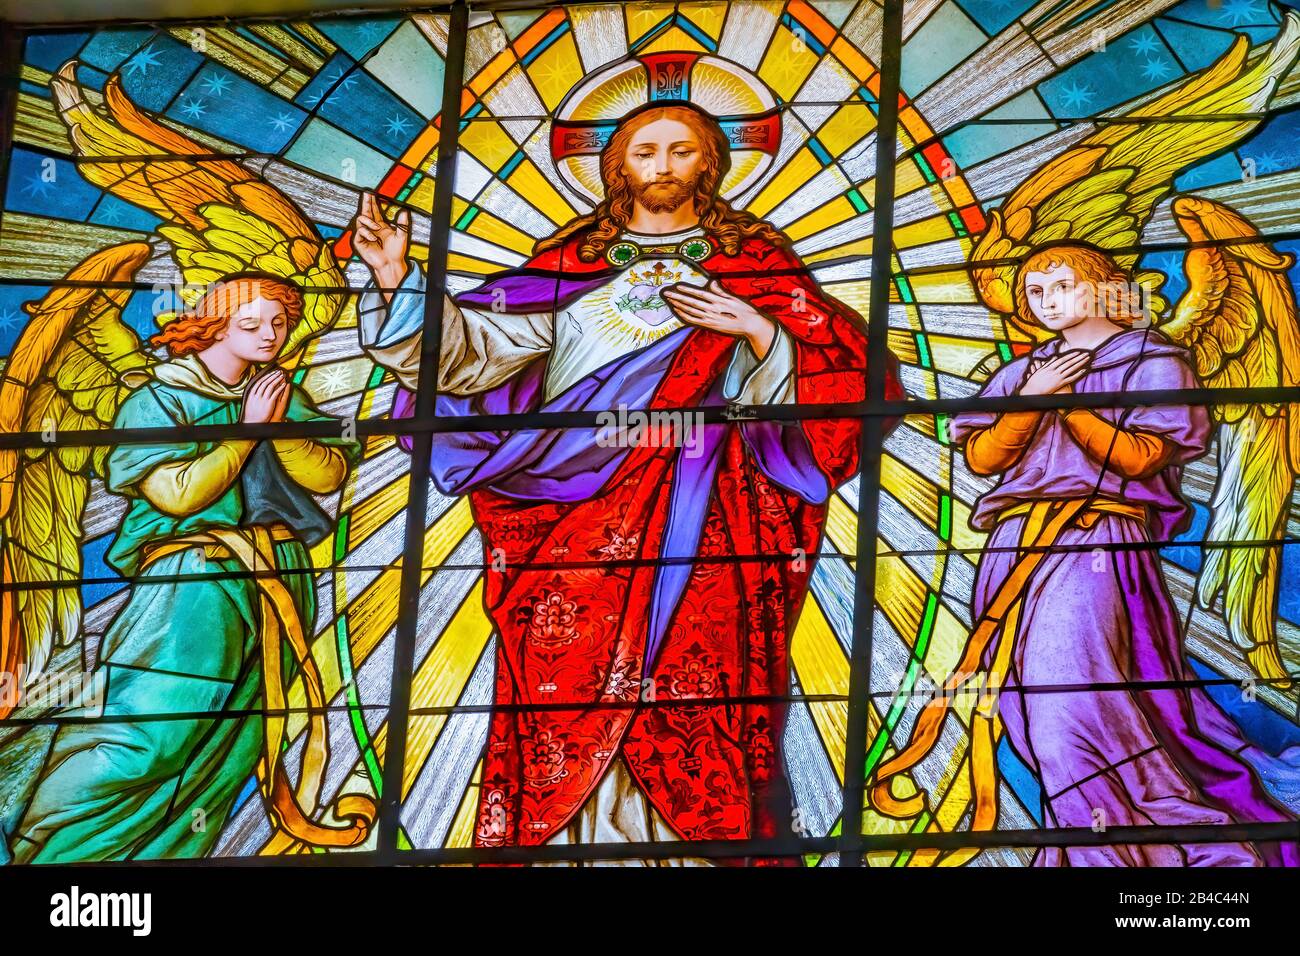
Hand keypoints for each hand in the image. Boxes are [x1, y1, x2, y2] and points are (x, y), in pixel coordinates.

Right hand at [241, 368, 289, 423]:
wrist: (253, 422)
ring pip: (271, 386)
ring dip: (277, 380)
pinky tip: (284, 385)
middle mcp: (257, 395)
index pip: (260, 381)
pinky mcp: (269, 403)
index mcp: (252, 393)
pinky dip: (280, 388)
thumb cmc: (251, 413)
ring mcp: (263, 399)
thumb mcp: (250, 402)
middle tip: (279, 371)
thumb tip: (255, 388)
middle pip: (266, 382)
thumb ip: (253, 395)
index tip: (271, 372)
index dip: (266, 376)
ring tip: (283, 376)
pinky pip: (275, 393)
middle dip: (273, 376)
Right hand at [352, 191, 410, 295]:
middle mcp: (372, 228)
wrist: (390, 264)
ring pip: (361, 220)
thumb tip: (404, 212)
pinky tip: (373, 238)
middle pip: (366, 212)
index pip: (374, 211)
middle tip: (366, 194)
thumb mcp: (401, 236)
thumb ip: (402, 224)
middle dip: (366, 202)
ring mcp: (365, 234)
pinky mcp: (360, 242)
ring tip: (376, 227)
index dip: (372, 202)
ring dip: (369, 222)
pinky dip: (367, 233)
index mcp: (380, 226)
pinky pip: (360, 232)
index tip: (371, 193)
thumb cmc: (395, 252)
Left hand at [661, 280, 775, 358]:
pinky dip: (684, 316)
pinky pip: (694, 321)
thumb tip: (712, 283)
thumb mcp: (734, 298)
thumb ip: (721, 291)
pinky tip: (679, 311)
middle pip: (691, 303)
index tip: (678, 286)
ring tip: (670, 300)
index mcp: (718, 302)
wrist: (751, 327)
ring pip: (690, 312)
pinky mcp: (710, 326)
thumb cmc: (745, 311)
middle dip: (678, 297)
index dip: (687, 290)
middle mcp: (712, 311)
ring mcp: (710, 319)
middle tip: (666, 293)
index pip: (699, 294)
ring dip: (679, 306)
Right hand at [1019, 350, 1090, 395]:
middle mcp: (1055, 371)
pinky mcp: (1059, 384)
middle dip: (1078, 357)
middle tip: (1086, 353)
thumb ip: (1048, 364)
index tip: (1078, 352)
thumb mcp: (1040, 370)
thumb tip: (1054, 358)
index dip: (1071, 355)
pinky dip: (1077, 374)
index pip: (1063, 359)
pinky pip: (1070, 378)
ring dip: (1080, 363)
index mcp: (1050, 367)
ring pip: (1071, 368)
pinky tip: (1084, 370)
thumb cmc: (1034, 381)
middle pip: (1069, 362)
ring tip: (1087, 359)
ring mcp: (1058, 377)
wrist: (1032, 391)